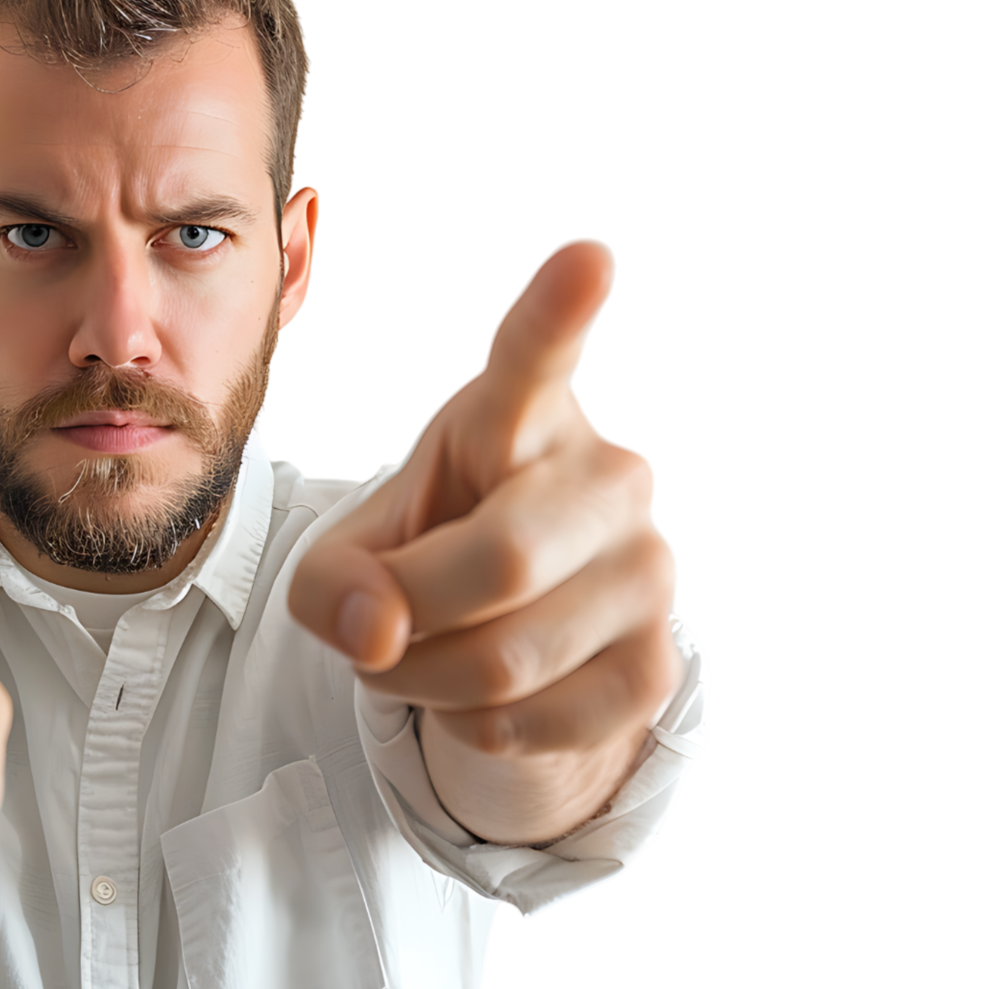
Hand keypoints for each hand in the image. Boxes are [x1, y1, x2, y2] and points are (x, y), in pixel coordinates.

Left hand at [289, 240, 680, 839]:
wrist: (499, 634)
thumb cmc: (427, 554)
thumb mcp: (350, 554)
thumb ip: (330, 580)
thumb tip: (378, 632)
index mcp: (517, 418)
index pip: (534, 361)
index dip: (555, 316)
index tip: (585, 258)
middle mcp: (605, 477)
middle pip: (502, 561)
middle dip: (408, 614)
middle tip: (376, 625)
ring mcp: (647, 570)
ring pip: (509, 658)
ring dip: (424, 682)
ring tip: (414, 659)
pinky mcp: (657, 663)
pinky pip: (538, 722)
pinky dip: (474, 730)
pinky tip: (480, 699)